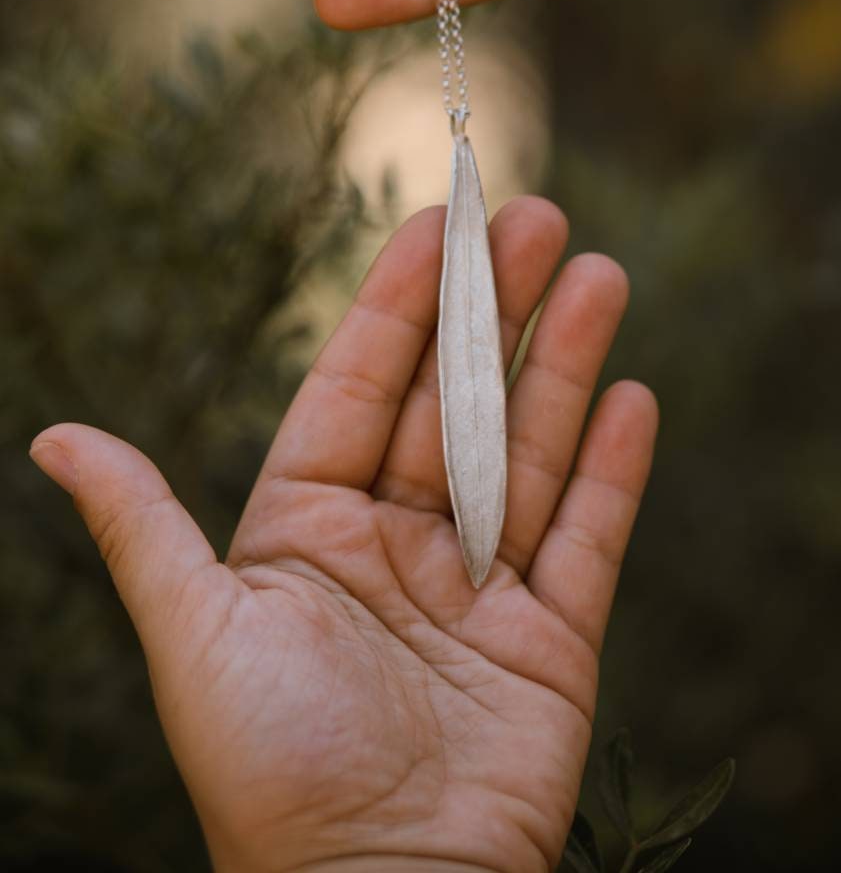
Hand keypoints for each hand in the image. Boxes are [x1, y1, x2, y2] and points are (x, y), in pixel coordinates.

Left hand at [29, 199, 657, 872]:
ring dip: (565, 362)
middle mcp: (396, 542)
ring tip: (601, 274)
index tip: (443, 218)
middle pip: (455, 400)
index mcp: (309, 526)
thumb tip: (56, 437)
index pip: (361, 384)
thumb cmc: (270, 771)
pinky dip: (614, 468)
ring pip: (531, 449)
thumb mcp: (194, 633)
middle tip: (540, 217)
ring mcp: (480, 587)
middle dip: (497, 308)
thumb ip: (143, 527)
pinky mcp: (551, 639)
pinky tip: (633, 394)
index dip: (402, 298)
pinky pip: (588, 536)